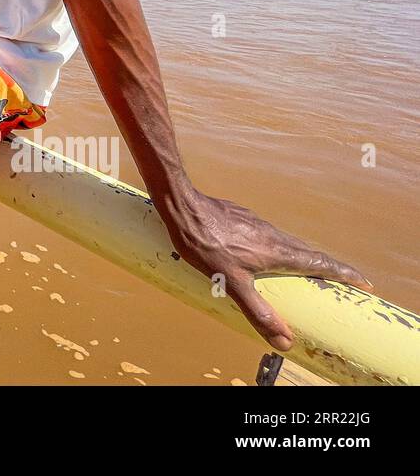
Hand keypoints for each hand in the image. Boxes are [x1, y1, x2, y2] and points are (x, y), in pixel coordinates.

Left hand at [160, 187, 372, 349]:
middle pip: (307, 252)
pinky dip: (276, 247)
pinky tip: (261, 253)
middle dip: (325, 266)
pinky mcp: (242, 218)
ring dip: (300, 256)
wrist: (183, 207)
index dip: (342, 272)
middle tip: (339, 280)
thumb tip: (284, 340)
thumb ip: (258, 312)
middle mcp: (272, 235)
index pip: (318, 262)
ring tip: (304, 270)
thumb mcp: (231, 284)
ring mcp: (256, 224)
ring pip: (286, 242)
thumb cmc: (205, 245)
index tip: (363, 281)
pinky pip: (267, 235)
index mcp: (276, 251)